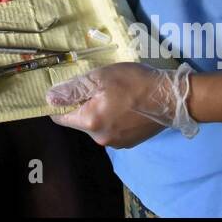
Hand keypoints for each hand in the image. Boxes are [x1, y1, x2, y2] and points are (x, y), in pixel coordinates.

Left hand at [45, 62, 198, 147]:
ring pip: (97, 124)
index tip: (68, 89)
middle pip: (80, 120)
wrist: (172, 98)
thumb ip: (73, 89)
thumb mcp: (100, 78)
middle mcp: (101, 139)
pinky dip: (113, 117)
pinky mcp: (129, 142)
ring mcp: (117, 143)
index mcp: (91, 122)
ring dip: (99, 110)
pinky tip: (126, 105)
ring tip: (115, 94)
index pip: (61, 117)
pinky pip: (112, 128)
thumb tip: (49, 99)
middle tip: (99, 86)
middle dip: (84, 104)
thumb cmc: (135, 83)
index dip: (61, 102)